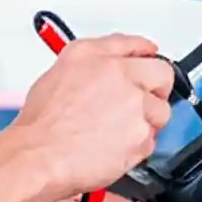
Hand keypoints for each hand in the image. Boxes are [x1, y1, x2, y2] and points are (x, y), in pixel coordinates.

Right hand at [11, 33, 175, 197]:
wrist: (38, 156)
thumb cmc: (42, 123)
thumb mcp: (60, 71)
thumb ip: (96, 58)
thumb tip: (116, 57)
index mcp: (98, 58)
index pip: (139, 46)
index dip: (145, 56)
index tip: (148, 59)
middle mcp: (120, 77)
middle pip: (162, 76)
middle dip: (156, 88)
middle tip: (141, 100)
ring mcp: (134, 107)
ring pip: (160, 112)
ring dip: (145, 120)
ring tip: (118, 130)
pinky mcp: (140, 137)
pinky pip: (151, 140)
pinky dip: (136, 145)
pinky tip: (114, 146)